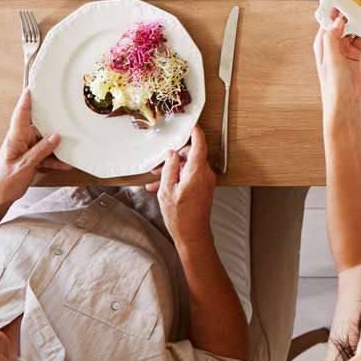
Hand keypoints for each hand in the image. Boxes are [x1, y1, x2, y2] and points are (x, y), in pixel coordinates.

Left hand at [0, 88, 69, 212]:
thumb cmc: (3, 183)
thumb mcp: (24, 166)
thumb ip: (40, 151)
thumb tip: (56, 136)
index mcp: (15, 138)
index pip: (21, 114)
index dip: (26, 99)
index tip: (33, 86)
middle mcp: (21, 141)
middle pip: (39, 126)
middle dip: (53, 121)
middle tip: (66, 114)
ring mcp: (26, 150)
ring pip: (45, 142)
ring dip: (57, 146)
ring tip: (72, 145)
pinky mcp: (30, 160)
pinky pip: (46, 155)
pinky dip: (55, 159)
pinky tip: (66, 163)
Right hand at [148, 125, 216, 248]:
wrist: (192, 235)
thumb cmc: (180, 216)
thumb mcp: (167, 190)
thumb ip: (170, 168)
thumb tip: (172, 154)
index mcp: (197, 172)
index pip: (200, 145)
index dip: (196, 133)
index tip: (191, 125)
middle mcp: (205, 174)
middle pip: (191, 156)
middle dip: (173, 160)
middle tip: (156, 168)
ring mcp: (206, 181)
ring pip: (188, 167)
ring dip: (172, 171)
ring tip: (155, 184)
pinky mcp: (203, 188)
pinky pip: (190, 176)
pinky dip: (178, 179)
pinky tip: (163, 189)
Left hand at [313, 6, 360, 109]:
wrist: (344, 104)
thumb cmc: (334, 85)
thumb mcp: (332, 60)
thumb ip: (333, 39)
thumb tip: (338, 20)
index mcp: (322, 43)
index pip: (328, 20)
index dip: (335, 8)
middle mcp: (331, 44)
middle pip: (341, 23)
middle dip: (350, 12)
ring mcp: (343, 49)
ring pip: (352, 30)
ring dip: (360, 21)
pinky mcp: (353, 55)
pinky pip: (360, 39)